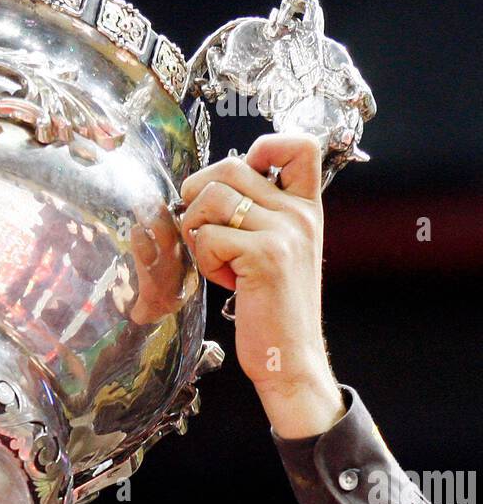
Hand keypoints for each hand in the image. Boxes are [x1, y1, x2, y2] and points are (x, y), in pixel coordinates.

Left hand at [178, 133, 346, 439]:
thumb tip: (213, 188)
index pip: (298, 145)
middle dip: (199, 196)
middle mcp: (299, 214)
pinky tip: (224, 282)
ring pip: (213, 196)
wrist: (291, 359)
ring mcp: (284, 232)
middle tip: (203, 231)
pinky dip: (204, 259)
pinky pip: (208, 236)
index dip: (261, 146)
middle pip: (230, 166)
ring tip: (215, 260)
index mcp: (306, 209)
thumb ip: (261, 218)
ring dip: (197, 229)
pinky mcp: (263, 256)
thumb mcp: (279, 254)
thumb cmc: (275, 313)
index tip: (238, 181)